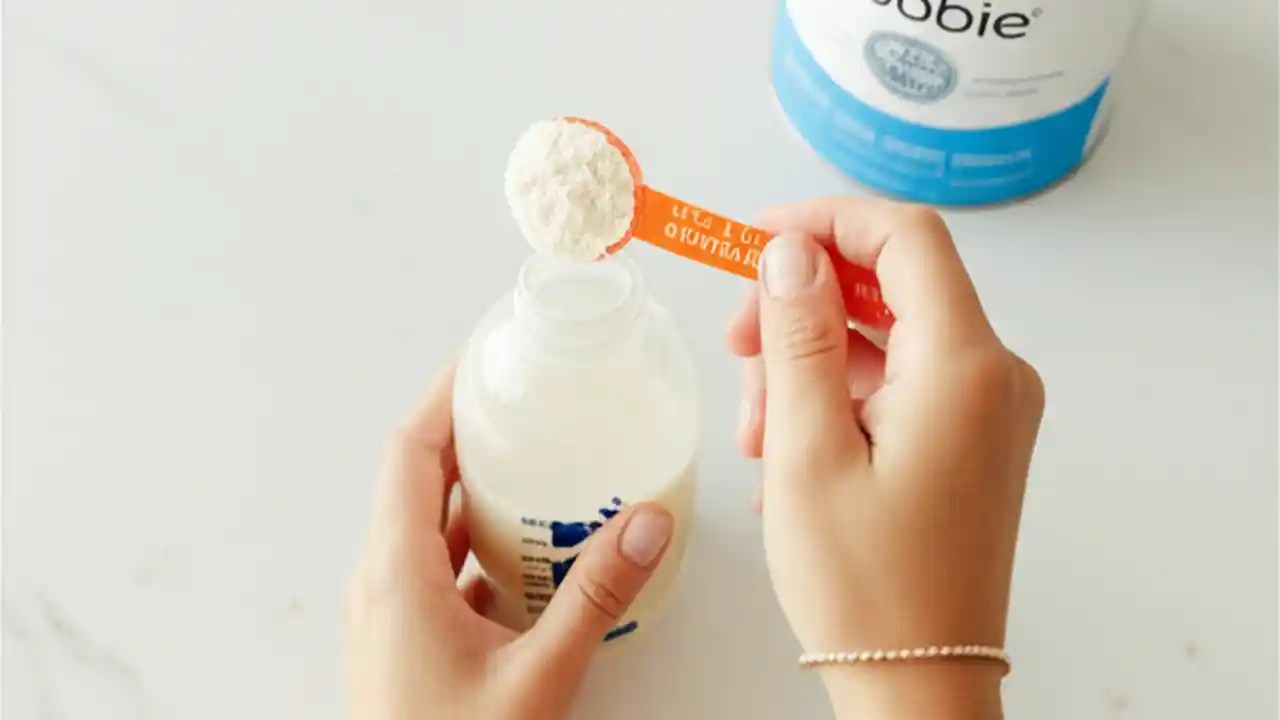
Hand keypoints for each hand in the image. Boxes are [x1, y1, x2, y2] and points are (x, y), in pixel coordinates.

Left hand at [346, 365, 673, 719]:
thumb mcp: (537, 677)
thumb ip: (594, 597)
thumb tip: (646, 522)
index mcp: (396, 572)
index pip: (409, 450)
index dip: (444, 393)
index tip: (486, 355)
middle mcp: (382, 581)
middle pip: (418, 477)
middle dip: (468, 429)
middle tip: (525, 396)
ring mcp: (391, 612)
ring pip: (427, 523)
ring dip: (472, 487)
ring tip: (535, 460)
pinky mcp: (408, 640)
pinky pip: (438, 566)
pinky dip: (477, 540)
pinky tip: (528, 550)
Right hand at [727, 199, 1043, 718]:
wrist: (918, 687)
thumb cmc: (866, 589)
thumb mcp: (807, 452)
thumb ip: (800, 337)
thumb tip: (792, 252)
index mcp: (965, 367)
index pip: (904, 237)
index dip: (825, 221)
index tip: (758, 237)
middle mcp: (991, 377)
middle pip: (887, 288)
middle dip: (802, 309)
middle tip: (738, 349)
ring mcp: (984, 411)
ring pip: (882, 341)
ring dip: (808, 367)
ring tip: (758, 436)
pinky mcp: (967, 441)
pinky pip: (895, 387)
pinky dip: (835, 402)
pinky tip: (789, 455)